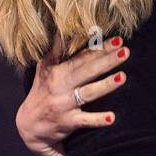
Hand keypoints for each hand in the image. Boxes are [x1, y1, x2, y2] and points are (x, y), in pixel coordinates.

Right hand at [15, 32, 126, 155]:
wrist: (29, 126)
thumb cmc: (42, 92)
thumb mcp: (44, 70)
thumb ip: (54, 52)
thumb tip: (61, 30)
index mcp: (57, 72)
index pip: (82, 58)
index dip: (99, 48)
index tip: (118, 40)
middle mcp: (60, 86)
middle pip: (87, 71)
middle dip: (106, 61)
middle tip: (125, 51)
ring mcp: (64, 105)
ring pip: (88, 93)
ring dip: (106, 85)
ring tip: (123, 77)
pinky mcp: (68, 122)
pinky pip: (85, 121)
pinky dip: (98, 120)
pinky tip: (112, 118)